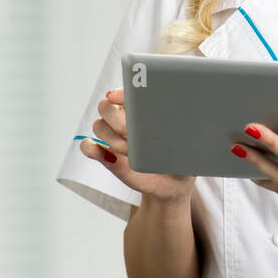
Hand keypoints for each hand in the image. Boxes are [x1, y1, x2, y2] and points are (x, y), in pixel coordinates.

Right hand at [80, 87, 194, 203]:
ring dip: (112, 139)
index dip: (121, 93)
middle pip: (107, 106)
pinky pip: (88, 146)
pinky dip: (92, 149)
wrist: (171, 184)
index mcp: (145, 110)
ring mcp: (115, 136)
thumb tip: (176, 118)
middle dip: (118, 121)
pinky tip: (110, 157)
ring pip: (99, 125)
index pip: (128, 92)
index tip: (118, 97)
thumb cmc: (182, 161)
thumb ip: (182, 132)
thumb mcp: (189, 146)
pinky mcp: (106, 155)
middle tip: (134, 136)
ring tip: (131, 152)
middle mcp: (127, 119)